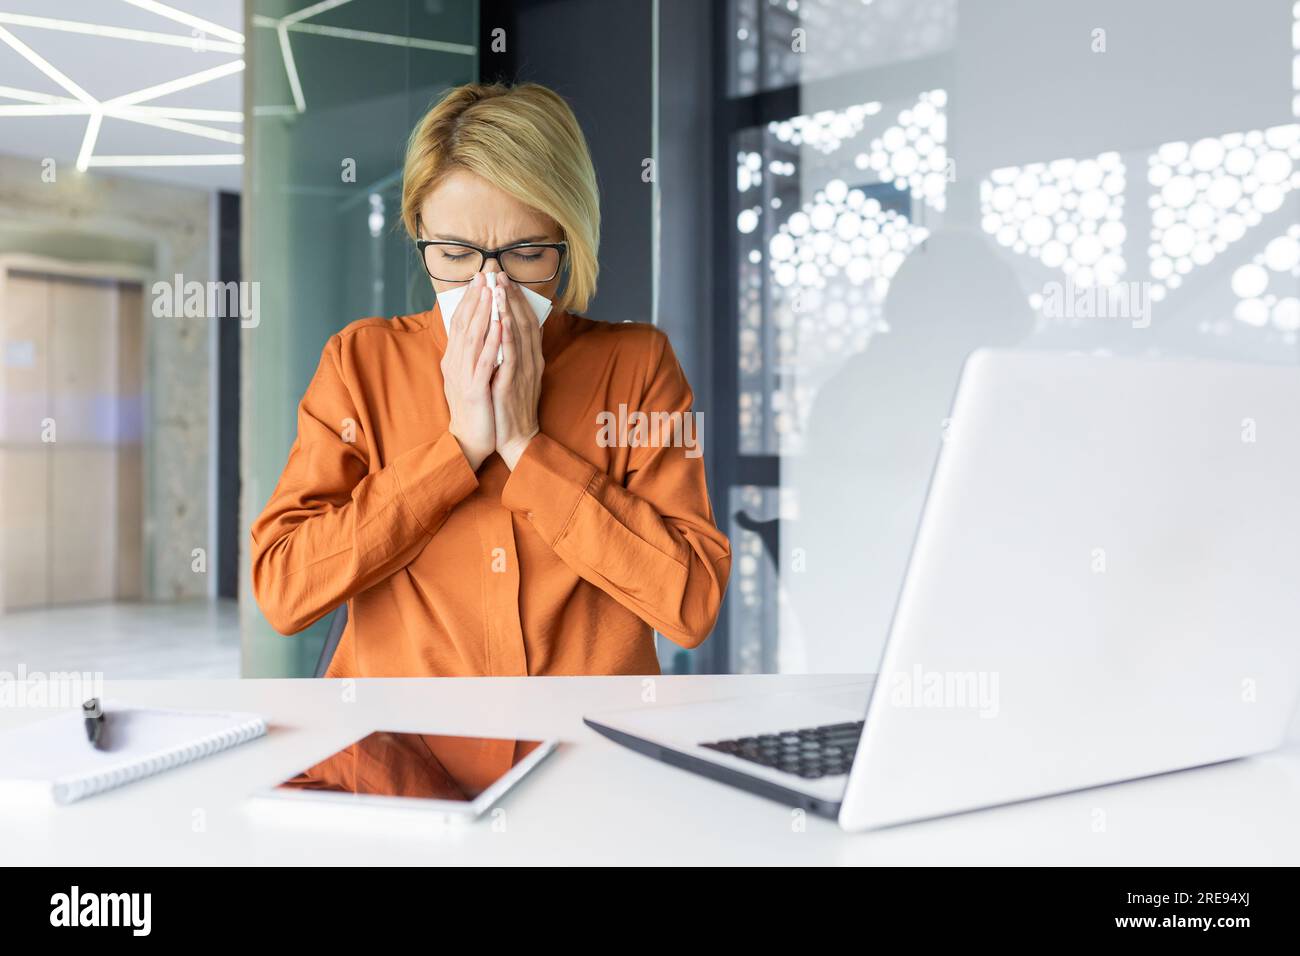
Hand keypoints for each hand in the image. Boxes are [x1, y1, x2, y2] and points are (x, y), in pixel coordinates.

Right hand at [440, 273, 500, 470]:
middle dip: (476, 298)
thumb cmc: (477, 409)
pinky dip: (492, 340)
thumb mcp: (473, 376)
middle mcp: (455, 364)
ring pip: (473, 338)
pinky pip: (485, 361)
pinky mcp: (475, 390)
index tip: (480, 279)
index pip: (460, 323)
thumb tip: (485, 331)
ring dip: (483, 312)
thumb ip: (476, 355)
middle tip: (485, 274)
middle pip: (464, 324)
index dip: (469, 300)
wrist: (471, 441)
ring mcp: (463, 376)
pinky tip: (500, 324)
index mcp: (455, 360)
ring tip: (492, 290)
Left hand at [491, 274, 542, 469]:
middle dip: (511, 296)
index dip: (517, 299)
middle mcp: (531, 361)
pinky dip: (507, 334)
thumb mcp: (516, 376)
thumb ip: (513, 355)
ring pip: (518, 333)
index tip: (505, 280)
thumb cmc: (513, 408)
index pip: (526, 322)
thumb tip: (503, 333)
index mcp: (532, 359)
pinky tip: (501, 318)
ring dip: (509, 308)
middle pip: (523, 321)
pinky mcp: (512, 383)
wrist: (517, 439)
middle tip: (499, 273)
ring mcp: (523, 371)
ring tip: (499, 286)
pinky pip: (511, 354)